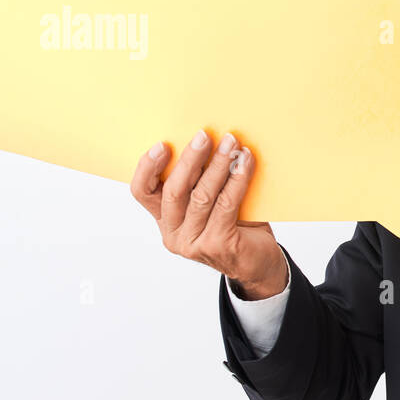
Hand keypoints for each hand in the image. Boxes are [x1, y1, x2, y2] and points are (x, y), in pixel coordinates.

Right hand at [130, 130, 287, 298]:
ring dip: (218, 165)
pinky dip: (237, 179)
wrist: (258, 264)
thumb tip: (209, 140)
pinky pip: (227, 204)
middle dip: (190, 159)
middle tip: (205, 136)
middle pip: (174, 190)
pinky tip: (245, 162)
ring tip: (232, 144)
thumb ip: (200, 181)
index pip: (141, 192)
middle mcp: (174, 234)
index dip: (147, 167)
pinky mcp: (218, 245)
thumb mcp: (210, 203)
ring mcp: (194, 243)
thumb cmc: (235, 226)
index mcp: (165, 220)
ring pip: (202, 196)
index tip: (163, 145)